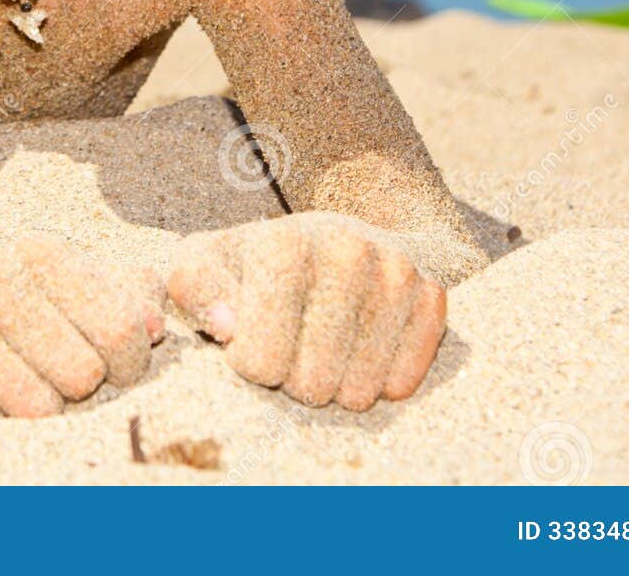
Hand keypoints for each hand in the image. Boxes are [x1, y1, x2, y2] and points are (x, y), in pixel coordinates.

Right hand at [0, 234, 164, 417]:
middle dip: (83, 393)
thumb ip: (132, 297)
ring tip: (26, 393)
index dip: (129, 364)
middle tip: (63, 384)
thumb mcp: (80, 291)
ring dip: (42, 418)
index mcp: (40, 251)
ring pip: (36, 408)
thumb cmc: (22, 313)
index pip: (122, 328)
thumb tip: (156, 325)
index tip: (113, 368)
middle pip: (82, 373)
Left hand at [167, 213, 445, 409]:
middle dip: (293, 378)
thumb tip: (227, 325)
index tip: (248, 335)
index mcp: (285, 243)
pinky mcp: (431, 294)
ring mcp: (395, 271)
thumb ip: (197, 291)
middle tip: (292, 344)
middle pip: (312, 382)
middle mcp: (347, 249)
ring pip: (359, 391)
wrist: (325, 237)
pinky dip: (379, 382)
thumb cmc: (251, 266)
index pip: (261, 361)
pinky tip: (361, 348)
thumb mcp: (202, 268)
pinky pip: (403, 381)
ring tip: (323, 346)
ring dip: (336, 385)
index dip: (248, 363)